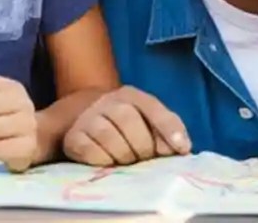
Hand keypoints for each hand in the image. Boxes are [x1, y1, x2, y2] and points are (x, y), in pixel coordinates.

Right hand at [63, 86, 190, 165]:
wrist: (80, 117)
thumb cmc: (123, 125)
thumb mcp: (145, 119)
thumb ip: (166, 129)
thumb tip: (183, 149)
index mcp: (131, 95)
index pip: (152, 107)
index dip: (168, 129)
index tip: (181, 150)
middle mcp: (108, 101)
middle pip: (128, 119)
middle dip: (142, 145)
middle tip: (144, 158)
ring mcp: (88, 117)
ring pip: (108, 135)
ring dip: (123, 155)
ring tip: (126, 161)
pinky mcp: (74, 136)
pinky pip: (89, 150)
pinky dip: (103, 160)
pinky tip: (108, 162)